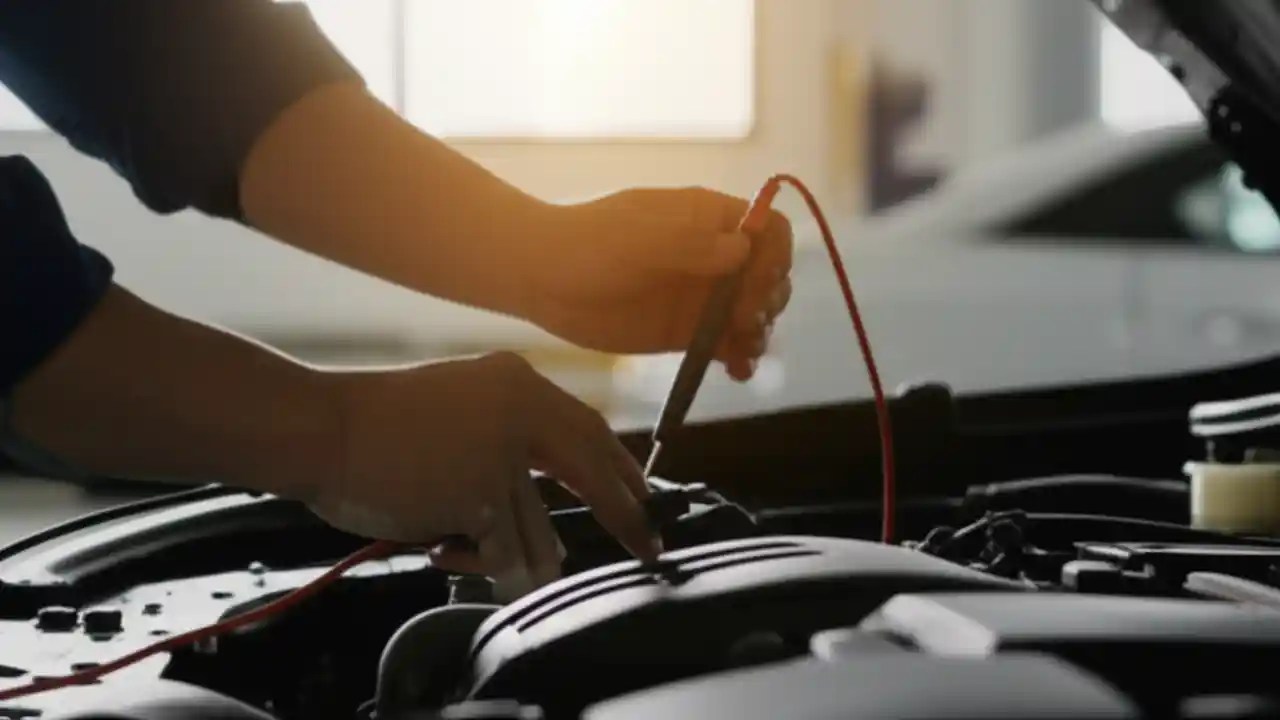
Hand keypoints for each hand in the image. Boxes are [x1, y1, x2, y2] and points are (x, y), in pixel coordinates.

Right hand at [308, 352, 656, 596]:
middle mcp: (520, 412)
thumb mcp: (460, 405)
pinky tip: (439, 549)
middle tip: (649, 548)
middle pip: (595, 476)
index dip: (621, 469)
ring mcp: (501, 456)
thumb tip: (552, 491)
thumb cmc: (374, 423)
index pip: (590, 430)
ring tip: (464, 548)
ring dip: (512, 561)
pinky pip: (503, 557)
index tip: (645, 496)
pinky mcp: (480, 496)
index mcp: (518, 384)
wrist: (322, 428)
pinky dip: (474, 565)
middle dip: (627, 520)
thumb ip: (509, 436)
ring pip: (541, 537)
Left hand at [525, 187, 792, 381]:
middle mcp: (714, 257)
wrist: (543, 278)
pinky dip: (741, 358)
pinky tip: (737, 371)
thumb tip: (742, 248)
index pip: (770, 230)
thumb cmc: (588, 244)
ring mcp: (703, 297)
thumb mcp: (639, 237)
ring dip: (760, 333)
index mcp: (709, 219)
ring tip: (743, 352)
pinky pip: (728, 345)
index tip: (755, 283)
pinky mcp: (687, 332)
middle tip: (742, 321)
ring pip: (754, 314)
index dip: (774, 256)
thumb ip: (691, 243)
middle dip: (768, 300)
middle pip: (770, 276)